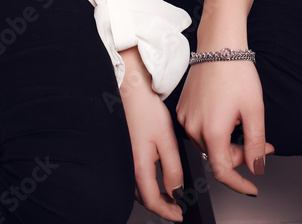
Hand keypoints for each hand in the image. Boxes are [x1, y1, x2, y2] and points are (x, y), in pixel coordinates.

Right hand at [119, 50, 183, 221]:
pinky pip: (133, 175)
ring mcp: (123, 160)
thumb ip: (172, 169)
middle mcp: (127, 167)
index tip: (178, 215)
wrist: (130, 91)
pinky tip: (154, 174)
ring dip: (152, 194)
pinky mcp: (123, 151)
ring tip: (168, 193)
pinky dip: (145, 181)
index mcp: (139, 167)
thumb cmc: (146, 110)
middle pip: (144, 198)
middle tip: (175, 207)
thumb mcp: (166, 140)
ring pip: (138, 188)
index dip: (167, 212)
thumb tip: (176, 191)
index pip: (153, 201)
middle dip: (160, 205)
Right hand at [176, 60, 274, 195]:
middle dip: (240, 155)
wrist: (219, 45)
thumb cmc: (237, 72)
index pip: (223, 172)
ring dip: (227, 142)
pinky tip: (227, 112)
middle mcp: (193, 128)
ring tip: (243, 121)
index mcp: (212, 132)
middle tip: (261, 143)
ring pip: (208, 144)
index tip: (252, 187)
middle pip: (217, 157)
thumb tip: (257, 167)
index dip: (239, 184)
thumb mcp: (255, 111)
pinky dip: (214, 129)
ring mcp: (185, 118)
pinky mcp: (182, 109)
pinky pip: (199, 129)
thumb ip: (256, 144)